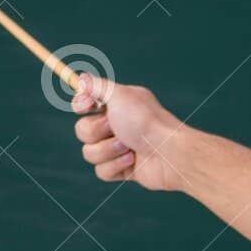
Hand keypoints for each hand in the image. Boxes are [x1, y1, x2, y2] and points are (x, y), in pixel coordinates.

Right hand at [71, 73, 182, 191]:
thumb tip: (82, 79)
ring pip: (89, 153)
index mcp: (118, 105)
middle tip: (116, 129)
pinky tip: (133, 161)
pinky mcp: (122, 169)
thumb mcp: (121, 95)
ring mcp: (119, 149)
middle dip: (96, 131)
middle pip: (82, 130)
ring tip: (129, 147)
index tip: (86, 106)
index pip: (85, 104)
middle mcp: (117, 125)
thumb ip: (98, 86)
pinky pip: (102, 171)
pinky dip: (116, 166)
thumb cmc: (146, 122)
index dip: (81, 105)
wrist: (169, 153)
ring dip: (108, 150)